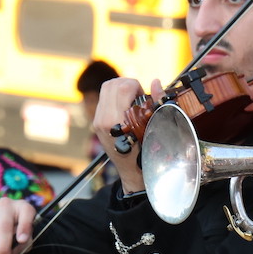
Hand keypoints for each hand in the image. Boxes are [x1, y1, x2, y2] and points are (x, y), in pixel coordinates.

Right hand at [0, 196, 37, 253]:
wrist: (1, 219)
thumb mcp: (25, 236)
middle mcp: (6, 206)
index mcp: (23, 208)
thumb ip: (22, 245)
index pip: (26, 214)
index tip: (22, 240)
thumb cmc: (17, 230)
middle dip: (2, 248)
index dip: (24, 227)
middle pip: (4, 227)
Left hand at [92, 77, 160, 191]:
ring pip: (105, 88)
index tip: (143, 96)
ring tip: (131, 100)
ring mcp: (97, 120)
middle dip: (128, 84)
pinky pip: (103, 99)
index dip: (136, 86)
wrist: (132, 172)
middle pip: (111, 84)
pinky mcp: (96, 121)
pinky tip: (125, 107)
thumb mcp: (154, 128)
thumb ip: (156, 102)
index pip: (123, 87)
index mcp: (116, 121)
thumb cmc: (147, 153)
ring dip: (120, 88)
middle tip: (138, 96)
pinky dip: (115, 96)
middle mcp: (103, 119)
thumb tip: (156, 81)